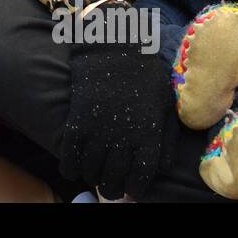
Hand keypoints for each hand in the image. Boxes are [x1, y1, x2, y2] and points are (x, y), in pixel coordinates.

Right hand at [60, 15, 177, 198]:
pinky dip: (70, 167)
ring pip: (93, 170)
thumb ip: (166, 137)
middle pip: (115, 178)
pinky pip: (70, 155)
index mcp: (148, 135)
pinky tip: (72, 169)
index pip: (141, 175)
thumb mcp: (166, 103)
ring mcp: (99, 131)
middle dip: (113, 187)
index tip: (132, 189)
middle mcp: (124, 138)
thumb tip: (164, 166)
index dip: (135, 187)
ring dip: (93, 178)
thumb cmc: (144, 74)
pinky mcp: (78, 122)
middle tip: (111, 187)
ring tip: (94, 176)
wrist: (114, 48)